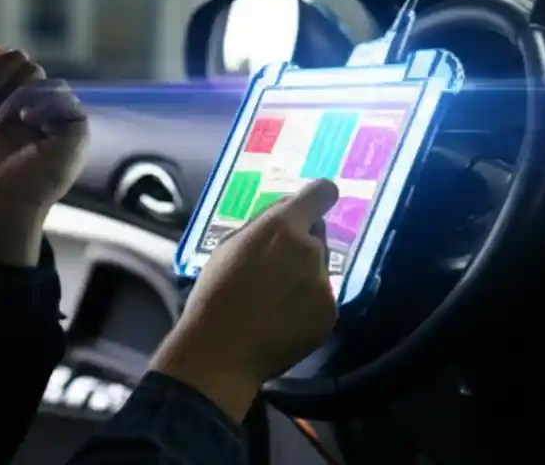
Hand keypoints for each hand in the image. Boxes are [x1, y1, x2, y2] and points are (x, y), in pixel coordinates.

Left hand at [0, 47, 89, 265]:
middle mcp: (48, 108)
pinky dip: (40, 106)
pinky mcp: (78, 133)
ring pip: (45, 80)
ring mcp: (65, 120)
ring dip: (16, 96)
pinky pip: (63, 101)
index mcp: (27, 101)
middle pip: (31, 66)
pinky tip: (24, 121)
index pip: (18, 63)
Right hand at [149, 179, 338, 422]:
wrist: (221, 351)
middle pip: (317, 235)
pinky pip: (322, 298)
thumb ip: (262, 225)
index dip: (318, 198)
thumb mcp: (228, 245)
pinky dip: (307, 304)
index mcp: (283, 227)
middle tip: (274, 268)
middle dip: (301, 244)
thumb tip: (287, 212)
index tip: (312, 207)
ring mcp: (324, 284)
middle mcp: (311, 251)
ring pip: (319, 268)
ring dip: (303, 276)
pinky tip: (282, 318)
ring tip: (273, 300)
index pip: (322, 193)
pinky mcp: (330, 314)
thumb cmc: (215, 294)